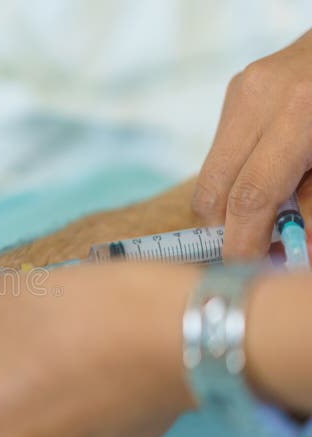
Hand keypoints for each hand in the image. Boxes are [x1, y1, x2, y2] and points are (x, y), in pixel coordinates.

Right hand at [193, 29, 311, 259]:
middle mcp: (258, 99)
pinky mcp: (235, 91)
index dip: (243, 244)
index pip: (249, 197)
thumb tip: (296, 254)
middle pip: (213, 191)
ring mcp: (241, 92)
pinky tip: (268, 178)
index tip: (247, 271)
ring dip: (231, 205)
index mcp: (299, 113)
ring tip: (268, 212)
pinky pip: (222, 152)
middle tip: (255, 249)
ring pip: (210, 175)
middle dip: (226, 230)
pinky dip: (238, 177)